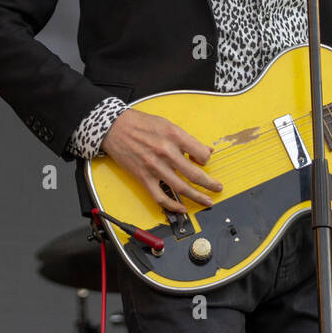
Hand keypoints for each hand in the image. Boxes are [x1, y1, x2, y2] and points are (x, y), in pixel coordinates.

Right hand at [100, 107, 221, 213]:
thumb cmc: (140, 124)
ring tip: (207, 201)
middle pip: (194, 174)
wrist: (114, 128)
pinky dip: (173, 206)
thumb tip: (206, 151)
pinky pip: (160, 197)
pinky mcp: (143, 177)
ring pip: (181, 188)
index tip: (204, 161)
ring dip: (197, 197)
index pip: (201, 154)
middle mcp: (166, 152)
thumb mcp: (168, 124)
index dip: (206, 159)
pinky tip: (182, 208)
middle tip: (218, 188)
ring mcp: (154, 167)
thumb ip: (187, 139)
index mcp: (174, 136)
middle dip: (210, 184)